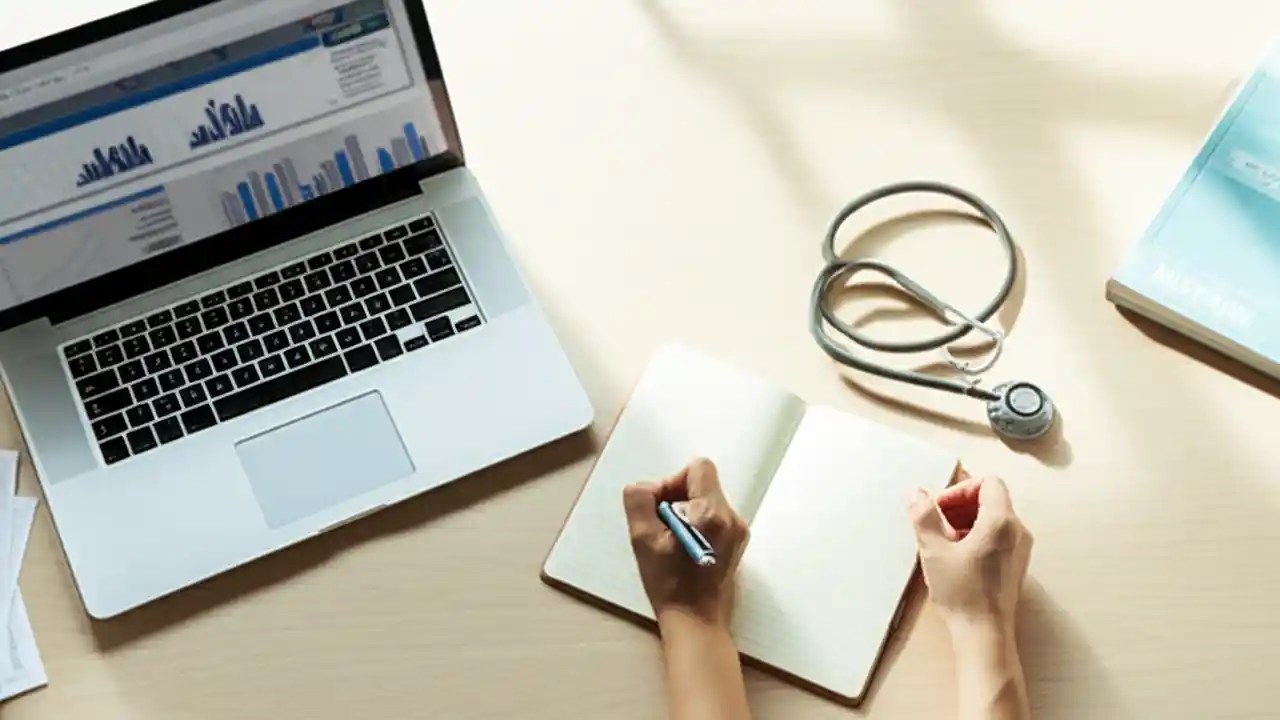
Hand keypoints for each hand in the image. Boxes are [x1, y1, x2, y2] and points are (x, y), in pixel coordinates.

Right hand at [623, 458, 749, 623]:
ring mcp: (738, 532)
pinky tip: (685, 551)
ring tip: (672, 543)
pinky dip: (697, 526)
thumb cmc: (670, 586)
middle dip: (677, 499)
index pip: (698, 468)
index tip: (661, 507)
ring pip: (707, 502)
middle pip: (702, 484)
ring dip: (686, 514)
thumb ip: (639, 502)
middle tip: (662, 528)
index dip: (673, 481)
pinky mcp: (737, 544)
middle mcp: (732, 518)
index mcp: (712, 513)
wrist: (697, 622)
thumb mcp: (642, 541)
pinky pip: (715, 519)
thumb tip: (646, 488)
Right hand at [908, 471, 1032, 632]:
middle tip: (936, 524)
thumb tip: (917, 494)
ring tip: (943, 543)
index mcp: (1001, 522)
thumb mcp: (934, 551)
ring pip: (992, 519)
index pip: (987, 483)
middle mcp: (1017, 532)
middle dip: (959, 506)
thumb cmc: (963, 594)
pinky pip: (997, 537)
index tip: (939, 508)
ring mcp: (1019, 550)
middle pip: (990, 499)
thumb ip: (924, 517)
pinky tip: (955, 558)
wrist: (984, 635)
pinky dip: (975, 537)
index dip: (959, 490)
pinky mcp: (1014, 565)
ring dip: (965, 522)